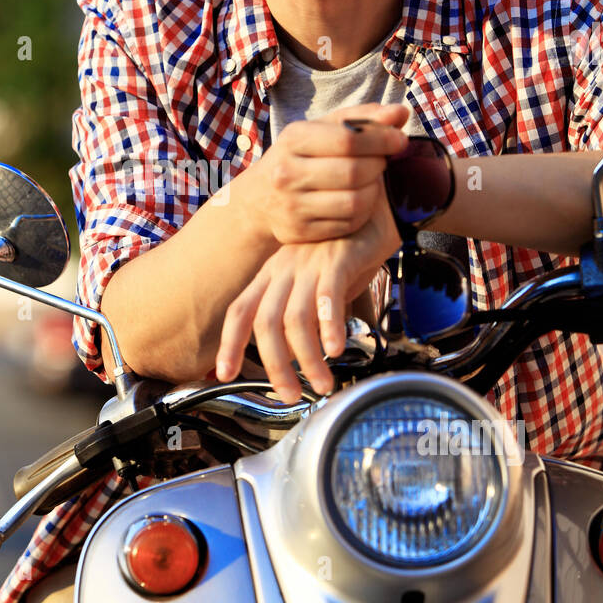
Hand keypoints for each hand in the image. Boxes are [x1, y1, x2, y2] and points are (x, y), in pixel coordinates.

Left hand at [215, 191, 401, 402]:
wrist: (378, 207)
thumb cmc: (348, 248)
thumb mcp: (315, 284)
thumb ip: (305, 315)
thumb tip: (299, 355)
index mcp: (272, 274)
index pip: (240, 310)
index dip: (228, 343)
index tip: (223, 373)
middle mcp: (284, 268)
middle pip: (265, 323)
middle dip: (274, 366)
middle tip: (289, 395)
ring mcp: (308, 263)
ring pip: (295, 319)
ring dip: (307, 358)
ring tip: (322, 383)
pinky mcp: (336, 258)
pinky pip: (327, 296)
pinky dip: (329, 326)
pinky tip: (336, 348)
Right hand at [250, 103, 409, 246]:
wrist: (258, 200)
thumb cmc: (300, 157)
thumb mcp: (321, 130)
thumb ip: (362, 118)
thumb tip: (401, 113)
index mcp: (293, 138)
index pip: (348, 139)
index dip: (382, 139)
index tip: (400, 140)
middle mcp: (287, 172)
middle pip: (354, 171)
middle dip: (378, 165)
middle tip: (383, 162)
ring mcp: (292, 204)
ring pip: (354, 201)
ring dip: (374, 191)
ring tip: (373, 181)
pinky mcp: (300, 231)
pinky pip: (348, 223)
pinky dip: (363, 212)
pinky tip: (361, 201)